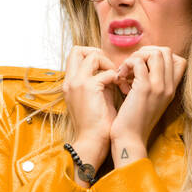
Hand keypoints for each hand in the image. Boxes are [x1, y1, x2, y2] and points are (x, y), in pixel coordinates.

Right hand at [62, 46, 118, 166]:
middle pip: (78, 49)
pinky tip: (122, 88)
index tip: (107, 69)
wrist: (92, 142)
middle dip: (98, 53)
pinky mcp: (88, 88)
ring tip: (117, 79)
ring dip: (108, 64)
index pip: (76, 56)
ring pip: (91, 55)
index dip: (93, 57)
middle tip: (111, 69)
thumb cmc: (98, 125)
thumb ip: (101, 83)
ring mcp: (77, 83)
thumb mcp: (97, 98)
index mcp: (70, 83)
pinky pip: (106, 72)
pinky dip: (116, 78)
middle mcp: (70, 80)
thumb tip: (113, 73)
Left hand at [109, 45, 185, 164]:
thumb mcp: (150, 101)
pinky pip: (138, 62)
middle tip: (132, 67)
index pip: (179, 60)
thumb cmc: (135, 120)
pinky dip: (126, 65)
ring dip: (136, 57)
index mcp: (172, 90)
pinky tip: (120, 78)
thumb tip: (142, 65)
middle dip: (146, 53)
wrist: (130, 139)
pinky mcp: (144, 88)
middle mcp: (169, 86)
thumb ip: (152, 84)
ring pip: (154, 53)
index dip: (160, 56)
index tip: (144, 67)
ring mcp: (159, 87)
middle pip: (166, 52)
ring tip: (126, 72)